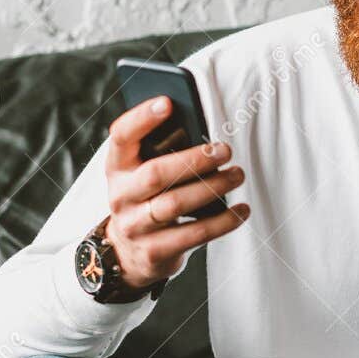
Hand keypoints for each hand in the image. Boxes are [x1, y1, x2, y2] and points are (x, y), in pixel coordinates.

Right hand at [103, 96, 249, 288]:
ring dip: (213, 187)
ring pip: (176, 204)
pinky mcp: (155, 251)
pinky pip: (194, 235)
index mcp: (117, 168)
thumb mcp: (141, 175)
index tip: (167, 102)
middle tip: (225, 150)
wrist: (127, 254)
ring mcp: (136, 226)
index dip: (141, 118)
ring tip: (237, 175)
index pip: (122, 137)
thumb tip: (204, 138)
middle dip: (194, 160)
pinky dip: (223, 222)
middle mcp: (121, 196)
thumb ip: (161, 154)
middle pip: (156, 174)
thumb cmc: (145, 200)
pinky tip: (241, 210)